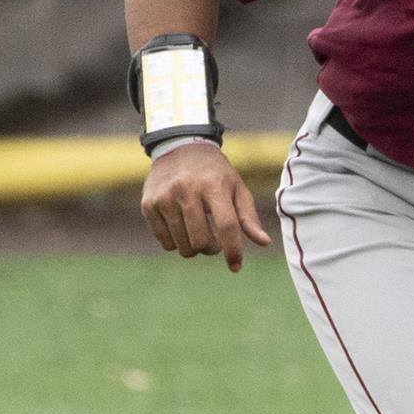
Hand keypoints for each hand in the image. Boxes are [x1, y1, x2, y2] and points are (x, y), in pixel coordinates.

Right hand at [139, 142, 270, 271]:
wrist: (180, 148)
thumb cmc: (215, 174)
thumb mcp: (237, 188)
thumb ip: (249, 217)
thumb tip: (264, 243)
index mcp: (214, 185)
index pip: (227, 225)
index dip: (233, 250)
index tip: (236, 266)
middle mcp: (187, 190)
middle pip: (202, 241)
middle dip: (211, 249)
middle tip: (215, 243)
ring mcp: (165, 197)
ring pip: (183, 246)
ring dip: (194, 248)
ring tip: (199, 233)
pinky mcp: (149, 204)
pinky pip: (165, 242)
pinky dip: (176, 243)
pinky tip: (181, 228)